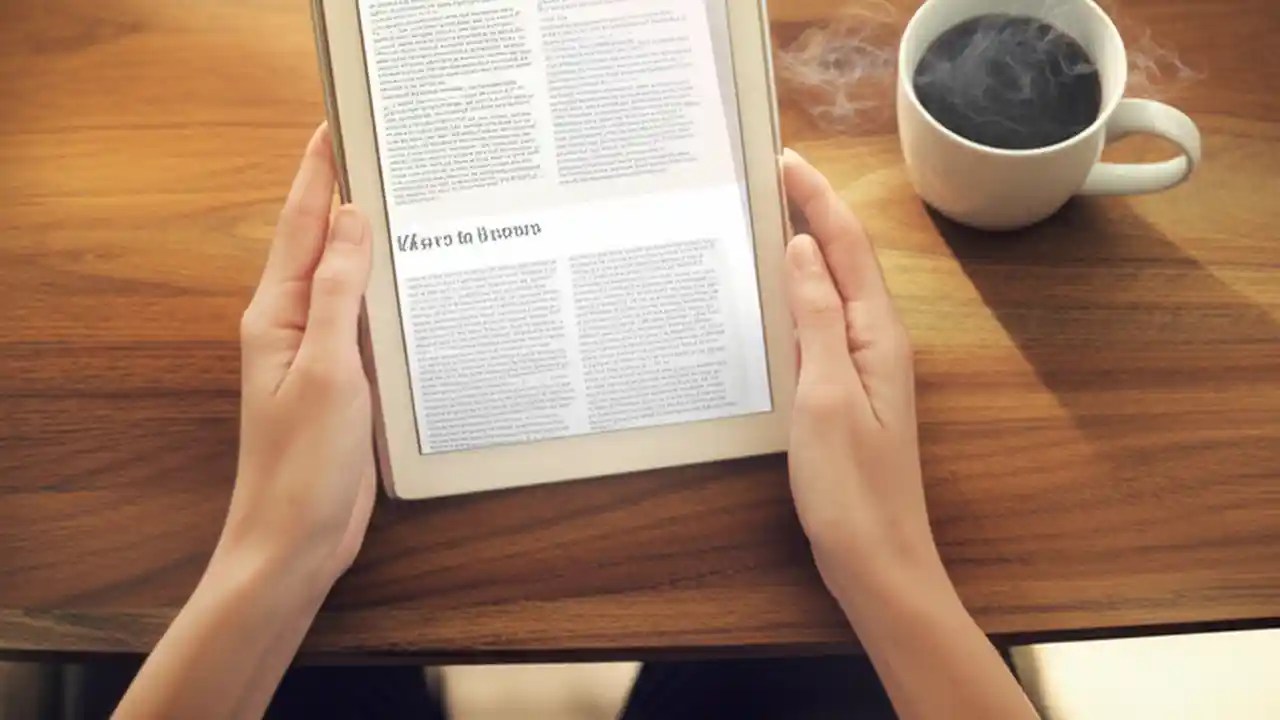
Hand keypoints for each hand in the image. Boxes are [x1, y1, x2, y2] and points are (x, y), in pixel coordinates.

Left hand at [218, 123, 375, 590]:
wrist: (296, 539)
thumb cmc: (301, 465)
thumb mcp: (326, 369)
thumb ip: (338, 292)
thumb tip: (351, 218)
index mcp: (276, 313)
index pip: (300, 225)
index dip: (318, 172)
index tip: (338, 124)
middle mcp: (294, 325)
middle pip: (325, 245)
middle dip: (351, 197)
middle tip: (387, 153)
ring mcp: (319, 353)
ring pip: (351, 282)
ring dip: (375, 245)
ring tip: (409, 203)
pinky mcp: (344, 380)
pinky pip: (368, 322)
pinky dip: (390, 296)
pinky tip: (416, 285)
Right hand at [781, 150, 939, 599]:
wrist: (877, 559)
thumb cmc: (852, 487)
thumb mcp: (825, 395)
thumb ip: (816, 319)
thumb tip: (804, 250)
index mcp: (876, 335)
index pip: (847, 246)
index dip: (817, 198)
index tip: (783, 159)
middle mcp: (875, 342)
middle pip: (844, 259)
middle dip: (810, 212)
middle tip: (767, 176)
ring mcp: (862, 368)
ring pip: (831, 290)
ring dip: (804, 250)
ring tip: (763, 220)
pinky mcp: (846, 392)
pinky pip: (820, 325)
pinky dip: (795, 297)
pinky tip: (770, 299)